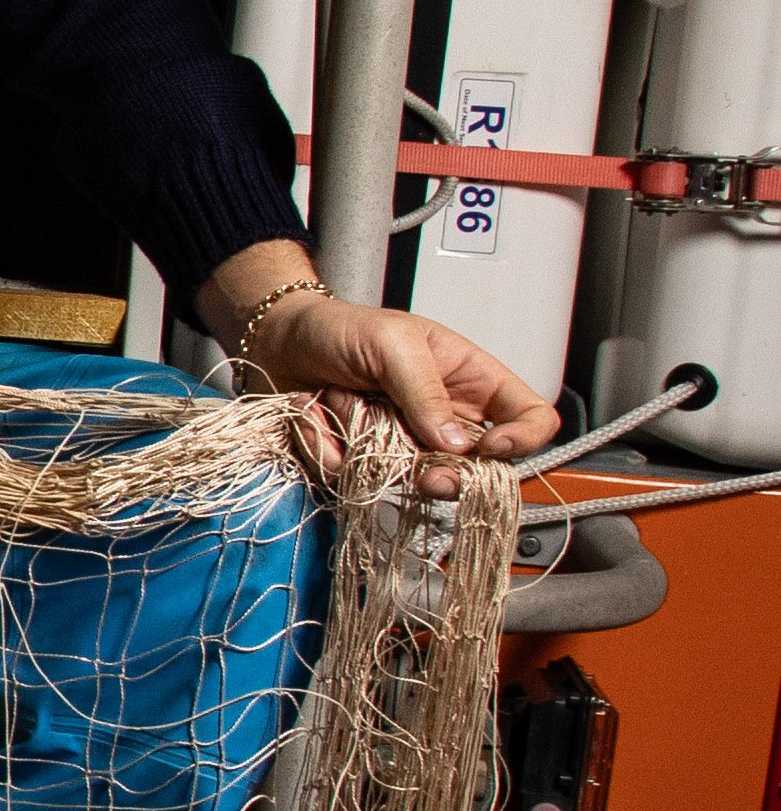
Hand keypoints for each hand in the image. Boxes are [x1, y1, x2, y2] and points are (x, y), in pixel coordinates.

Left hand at [198, 252, 553, 503]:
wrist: (278, 341)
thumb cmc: (340, 328)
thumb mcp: (391, 342)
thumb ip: (425, 390)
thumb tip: (456, 445)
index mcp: (471, 382)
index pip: (531, 418)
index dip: (525, 440)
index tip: (492, 448)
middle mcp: (446, 422)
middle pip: (478, 472)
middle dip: (446, 475)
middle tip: (422, 470)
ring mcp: (406, 448)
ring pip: (414, 482)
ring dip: (375, 450)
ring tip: (344, 403)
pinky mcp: (364, 465)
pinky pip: (356, 479)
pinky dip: (331, 450)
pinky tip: (318, 416)